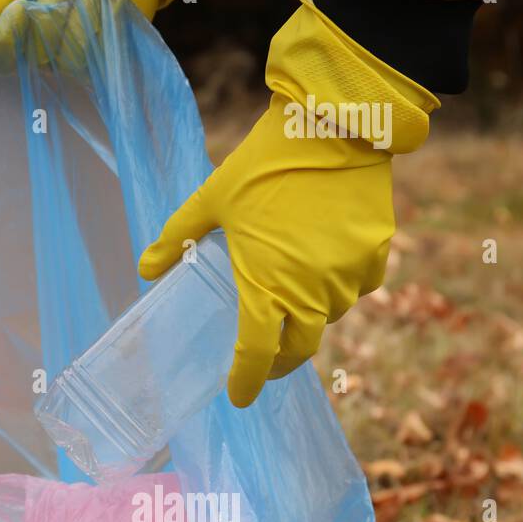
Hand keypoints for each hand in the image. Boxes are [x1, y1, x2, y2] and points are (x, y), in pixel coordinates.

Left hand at [138, 0, 438, 407]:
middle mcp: (313, 289)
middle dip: (279, 362)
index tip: (236, 396)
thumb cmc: (263, 165)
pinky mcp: (378, 252)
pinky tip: (325, 274)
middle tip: (264, 363)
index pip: (255, 353)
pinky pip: (359, 287)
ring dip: (309, 318)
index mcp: (267, 283)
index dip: (244, 380)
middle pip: (299, 349)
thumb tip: (144, 268)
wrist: (333, 125)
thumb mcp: (210, 200)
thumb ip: (176, 237)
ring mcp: (350, 274)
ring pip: (330, 316)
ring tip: (289, 306)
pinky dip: (340, 289)